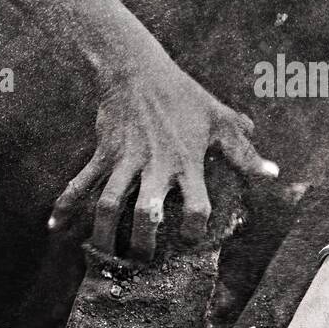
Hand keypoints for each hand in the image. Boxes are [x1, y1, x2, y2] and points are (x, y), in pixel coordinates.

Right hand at [48, 30, 277, 258]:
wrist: (138, 68)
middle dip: (144, 241)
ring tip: (104, 254)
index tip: (192, 240)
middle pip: (147, 212)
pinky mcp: (102, 153)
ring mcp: (124, 160)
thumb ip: (244, 152)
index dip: (197, 228)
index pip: (197, 204)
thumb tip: (273, 174)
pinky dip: (65, 204)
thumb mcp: (220, 120)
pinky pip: (80, 182)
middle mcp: (155, 164)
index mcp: (188, 161)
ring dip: (105, 233)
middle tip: (144, 259)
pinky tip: (55, 226)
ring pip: (110, 204)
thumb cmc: (184, 97)